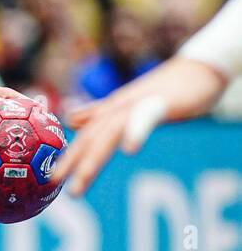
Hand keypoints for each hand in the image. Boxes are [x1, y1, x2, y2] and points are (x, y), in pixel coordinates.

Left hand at [52, 57, 228, 196]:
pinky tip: (130, 150)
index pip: (85, 136)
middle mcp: (119, 107)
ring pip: (110, 132)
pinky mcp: (161, 103)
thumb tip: (71, 119)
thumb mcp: (130, 106)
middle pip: (92, 136)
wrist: (200, 69)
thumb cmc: (167, 91)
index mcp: (112, 111)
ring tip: (81, 179)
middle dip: (72, 161)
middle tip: (54, 181)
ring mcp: (138, 104)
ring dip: (94, 156)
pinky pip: (146, 118)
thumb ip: (101, 113)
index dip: (68, 156)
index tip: (51, 179)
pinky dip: (136, 132)